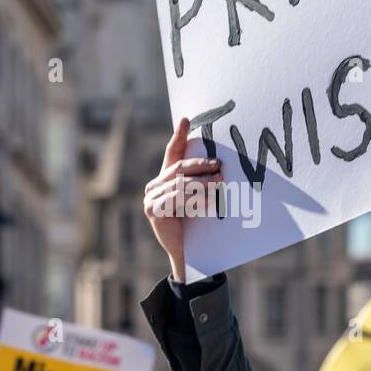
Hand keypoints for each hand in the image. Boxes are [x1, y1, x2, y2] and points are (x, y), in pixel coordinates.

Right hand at [143, 117, 222, 281]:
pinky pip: (175, 201)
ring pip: (179, 185)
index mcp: (165, 177)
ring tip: (220, 183)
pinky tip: (208, 202)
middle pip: (179, 169)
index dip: (179, 135)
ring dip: (202, 184)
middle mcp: (155, 185)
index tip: (186, 119)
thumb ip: (202, 181)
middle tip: (219, 166)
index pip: (173, 152)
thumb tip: (221, 165)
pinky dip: (193, 200)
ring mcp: (150, 197)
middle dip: (201, 166)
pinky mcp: (152, 210)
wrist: (186, 252)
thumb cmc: (195, 223)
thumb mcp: (200, 197)